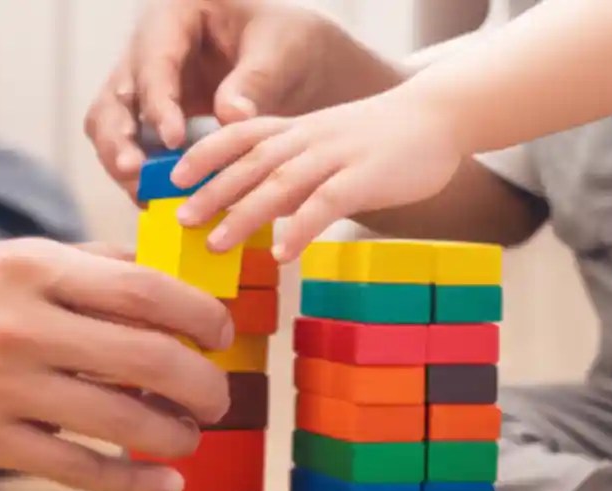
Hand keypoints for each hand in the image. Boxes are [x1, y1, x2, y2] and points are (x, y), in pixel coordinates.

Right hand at [0, 239, 233, 490]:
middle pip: (146, 358)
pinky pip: (78, 469)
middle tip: (218, 397)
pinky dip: (134, 481)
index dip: (200, 315)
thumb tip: (172, 276)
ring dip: (175, 434)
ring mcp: (1, 387)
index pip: (145, 290)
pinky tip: (165, 482)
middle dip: (202, 384)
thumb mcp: (15, 258)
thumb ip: (92, 265)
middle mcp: (21, 325)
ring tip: (190, 435)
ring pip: (120, 420)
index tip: (221, 335)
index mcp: (35, 268)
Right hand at [85, 0, 401, 198]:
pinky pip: (137, 151)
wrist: (298, 62)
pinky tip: (161, 203)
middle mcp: (148, 50)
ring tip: (145, 198)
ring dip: (124, 164)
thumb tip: (231, 118)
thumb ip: (256, 80)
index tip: (174, 140)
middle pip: (115, 96)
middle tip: (134, 174)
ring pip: (113, 128)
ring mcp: (146, 88)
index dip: (158, 102)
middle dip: (118, 139)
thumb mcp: (282, 50)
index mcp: (174, 14)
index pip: (154, 60)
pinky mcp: (154, 122)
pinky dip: (146, 178)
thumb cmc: (290, 42)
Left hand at [169, 85, 463, 261]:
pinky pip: (326, 204)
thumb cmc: (379, 139)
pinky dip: (301, 229)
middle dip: (212, 191)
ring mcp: (336, 156)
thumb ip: (293, 172)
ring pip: (281, 183)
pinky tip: (282, 254)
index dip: (205, 154)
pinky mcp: (365, 177)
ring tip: (216, 245)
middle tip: (180, 220)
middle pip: (251, 163)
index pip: (240, 135)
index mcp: (297, 130)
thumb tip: (258, 210)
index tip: (173, 178)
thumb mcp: (327, 147)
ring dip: (244, 214)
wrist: (438, 116)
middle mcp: (309, 139)